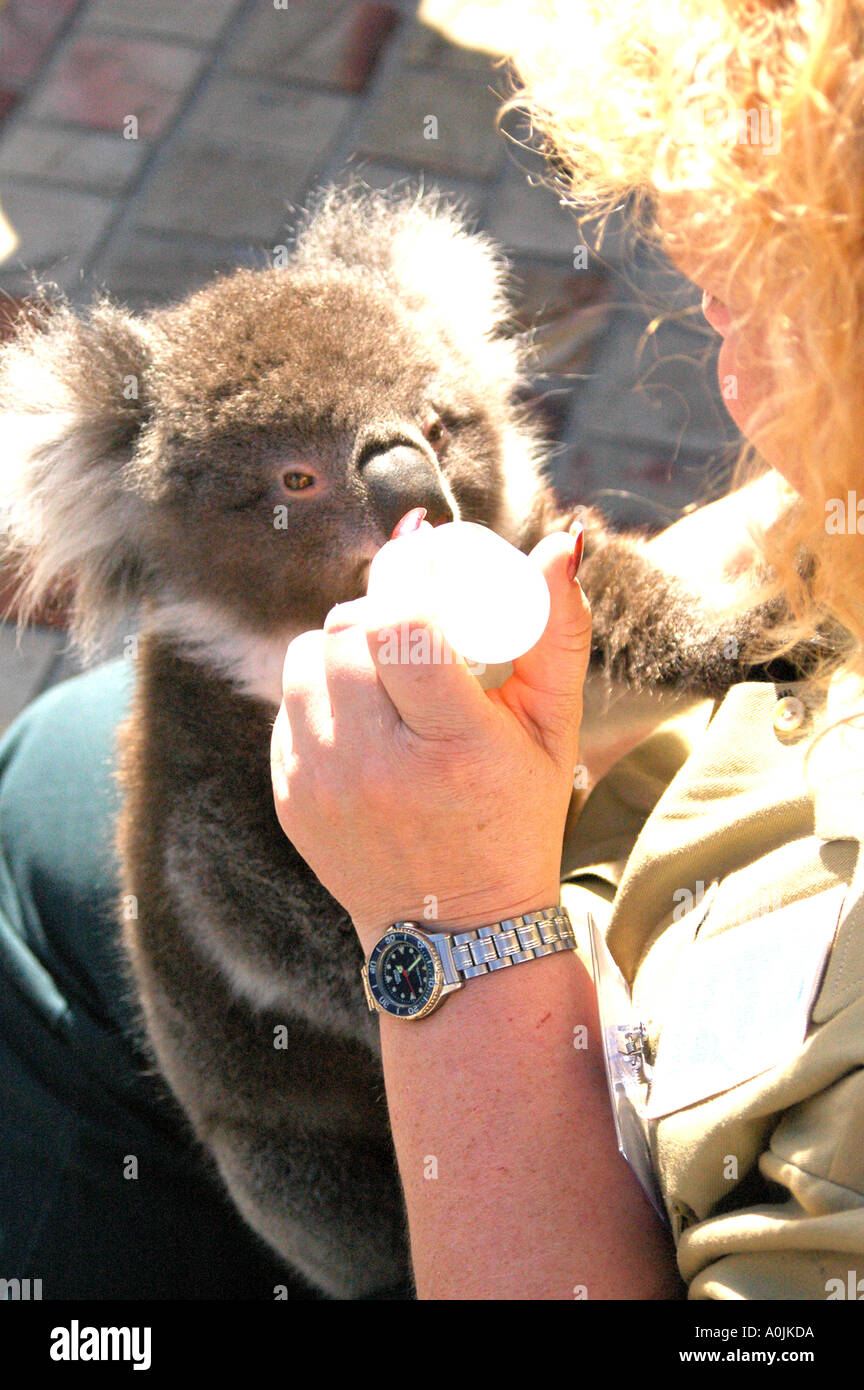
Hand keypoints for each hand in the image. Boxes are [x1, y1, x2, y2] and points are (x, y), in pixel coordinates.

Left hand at [270, 530, 589, 952]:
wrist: (453, 929)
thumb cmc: (515, 817)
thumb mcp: (554, 731)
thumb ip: (559, 633)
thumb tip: (563, 544)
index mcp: (452, 750)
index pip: (404, 627)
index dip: (407, 574)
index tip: (422, 560)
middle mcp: (377, 770)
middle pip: (347, 632)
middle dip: (378, 608)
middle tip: (410, 616)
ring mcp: (322, 787)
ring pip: (305, 660)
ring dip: (341, 645)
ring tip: (382, 662)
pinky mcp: (289, 799)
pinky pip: (288, 707)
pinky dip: (320, 693)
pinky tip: (359, 711)